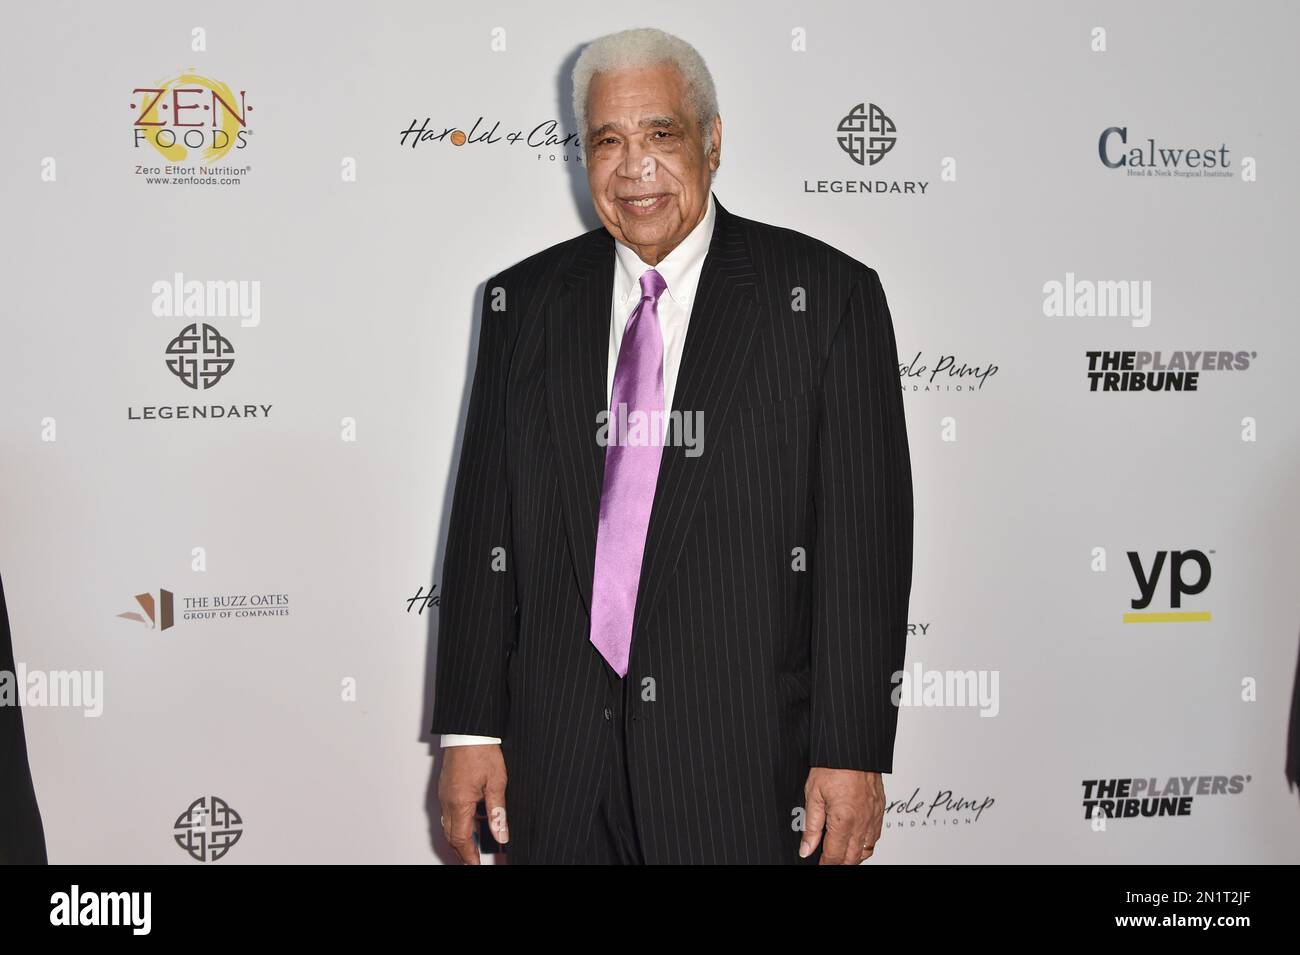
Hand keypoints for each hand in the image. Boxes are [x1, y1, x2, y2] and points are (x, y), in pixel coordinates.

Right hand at [437, 743, 507, 863]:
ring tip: (475, 846)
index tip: (476, 865)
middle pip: (451, 836)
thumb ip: (498, 812)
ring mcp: (445, 794)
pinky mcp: (446, 788)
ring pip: (449, 825)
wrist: (468, 731)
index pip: (462, 839)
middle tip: (474, 861)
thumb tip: (501, 835)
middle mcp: (448, 801)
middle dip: (463, 851)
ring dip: (460, 838)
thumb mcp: (496, 783)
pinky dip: (458, 823)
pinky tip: (470, 822)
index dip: (469, 856)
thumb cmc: (481, 751)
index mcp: (459, 802)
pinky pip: (449, 813)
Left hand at [800, 767, 883, 863]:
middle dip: (839, 863)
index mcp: (844, 821)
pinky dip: (867, 844)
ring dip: (854, 857)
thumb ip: (811, 826)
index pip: (835, 856)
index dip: (826, 864)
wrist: (852, 749)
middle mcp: (862, 822)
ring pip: (867, 850)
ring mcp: (873, 816)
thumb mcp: (813, 795)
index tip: (819, 864)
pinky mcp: (880, 809)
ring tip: (841, 855)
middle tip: (828, 861)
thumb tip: (806, 849)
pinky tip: (857, 841)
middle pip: (852, 858)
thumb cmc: (833, 765)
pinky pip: (876, 836)